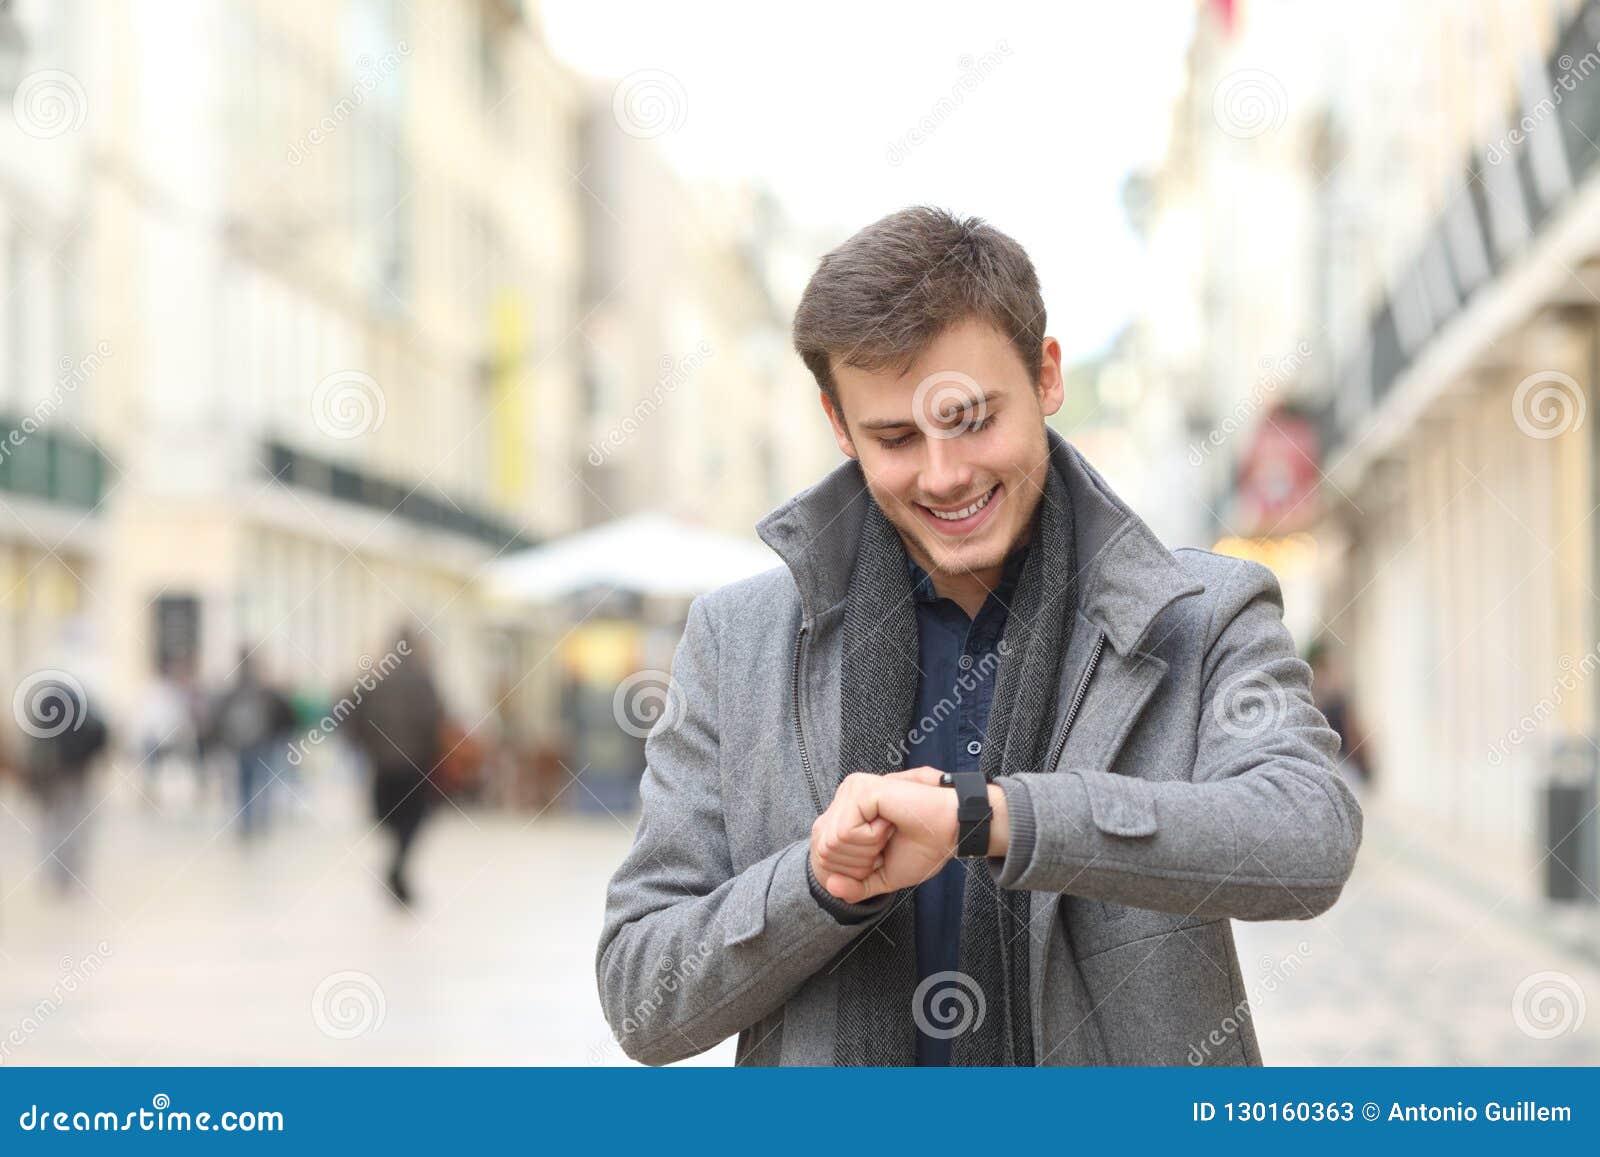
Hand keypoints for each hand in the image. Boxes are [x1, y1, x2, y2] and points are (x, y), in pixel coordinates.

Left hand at [810, 768, 959, 902]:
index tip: (881, 856)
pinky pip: (844, 832)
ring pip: (832, 843)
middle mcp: (845, 798)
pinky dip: (870, 839)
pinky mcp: (860, 790)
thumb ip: (856, 885)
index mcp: (847, 814)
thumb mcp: (883, 876)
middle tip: (886, 844)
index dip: (852, 869)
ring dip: (867, 849)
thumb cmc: (923, 846)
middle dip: (858, 862)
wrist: (951, 829)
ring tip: (889, 832)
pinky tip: (889, 824)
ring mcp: (851, 791)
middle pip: (823, 851)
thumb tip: (831, 886)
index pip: (822, 853)